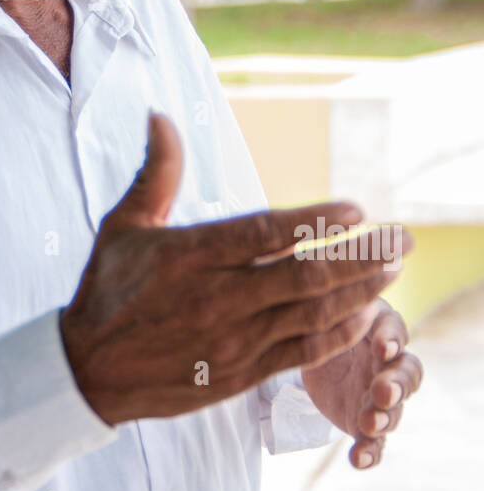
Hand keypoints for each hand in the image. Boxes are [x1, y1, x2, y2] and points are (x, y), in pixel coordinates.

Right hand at [60, 113, 412, 426]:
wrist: (88, 371)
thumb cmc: (107, 289)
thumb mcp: (124, 225)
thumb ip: (155, 171)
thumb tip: (160, 115)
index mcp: (189, 256)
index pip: (264, 233)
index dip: (315, 221)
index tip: (355, 208)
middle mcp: (215, 299)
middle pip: (304, 276)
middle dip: (361, 256)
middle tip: (402, 238)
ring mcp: (231, 341)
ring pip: (311, 315)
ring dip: (359, 292)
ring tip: (392, 270)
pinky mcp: (239, 375)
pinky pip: (301, 354)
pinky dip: (338, 334)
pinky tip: (363, 315)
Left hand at [301, 299, 423, 468]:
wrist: (306, 350)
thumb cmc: (319, 318)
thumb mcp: (320, 304)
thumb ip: (325, 293)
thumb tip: (309, 260)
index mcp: (378, 328)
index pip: (396, 332)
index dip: (392, 339)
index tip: (382, 348)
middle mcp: (386, 363)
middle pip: (406, 374)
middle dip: (396, 384)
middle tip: (382, 393)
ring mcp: (379, 395)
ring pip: (395, 410)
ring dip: (386, 418)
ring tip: (369, 424)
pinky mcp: (367, 422)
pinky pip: (376, 442)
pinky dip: (371, 452)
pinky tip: (357, 460)